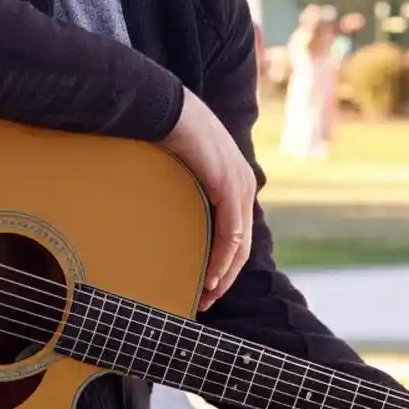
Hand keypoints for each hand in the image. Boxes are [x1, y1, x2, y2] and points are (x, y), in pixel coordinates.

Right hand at [159, 87, 257, 311]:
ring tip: (206, 297)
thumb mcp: (181, 170)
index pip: (237, 232)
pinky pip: (231, 234)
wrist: (164, 107)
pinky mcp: (230, 186)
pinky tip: (209, 279)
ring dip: (223, 275)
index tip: (207, 286)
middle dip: (225, 277)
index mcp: (236, 180)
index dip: (225, 263)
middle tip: (207, 300)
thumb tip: (169, 213)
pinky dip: (222, 260)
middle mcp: (245, 184)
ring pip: (239, 245)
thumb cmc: (164, 134)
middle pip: (243, 245)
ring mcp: (241, 185)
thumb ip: (186, 190)